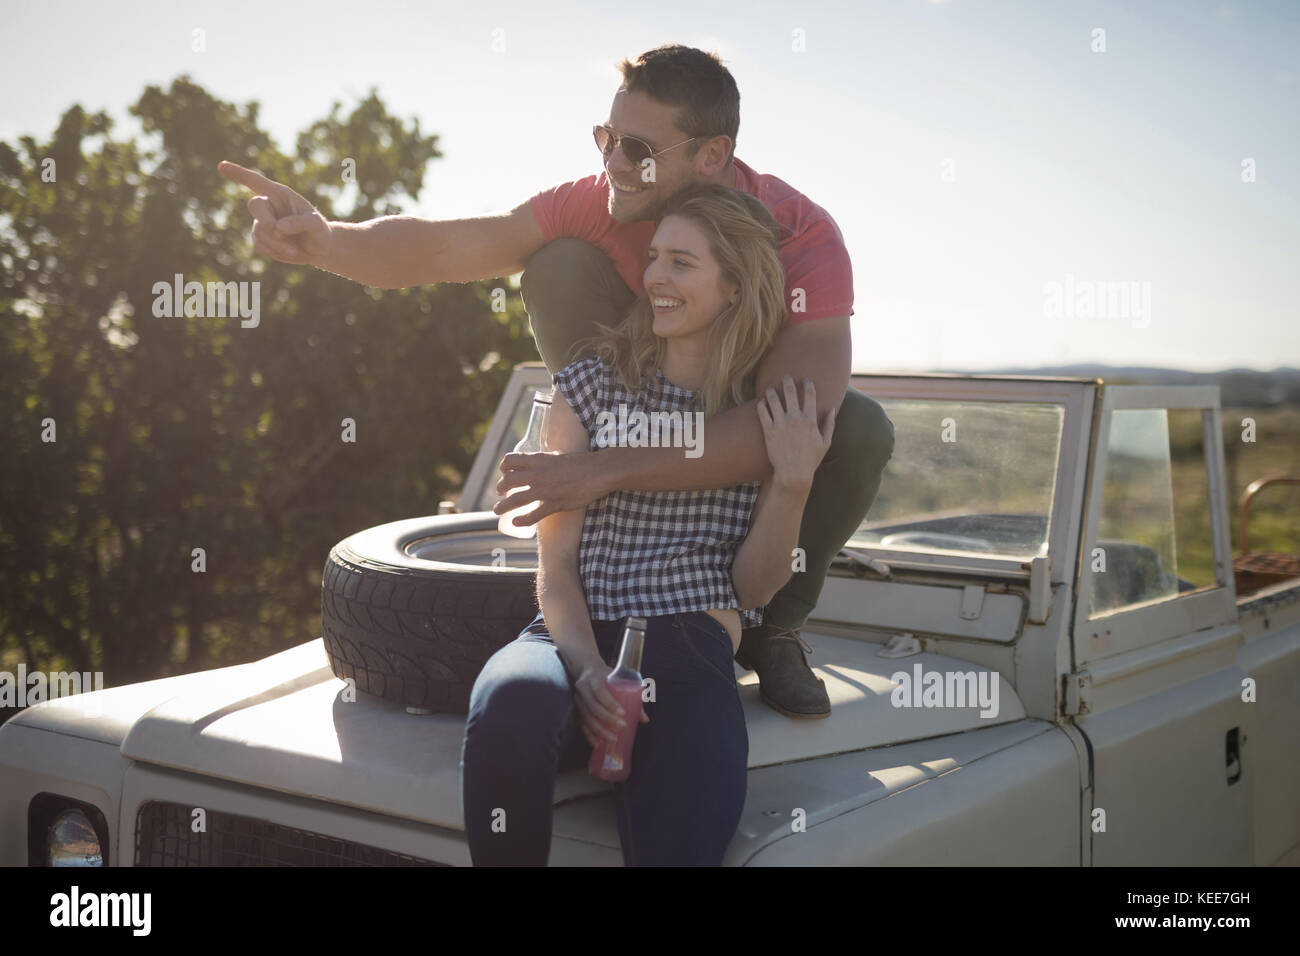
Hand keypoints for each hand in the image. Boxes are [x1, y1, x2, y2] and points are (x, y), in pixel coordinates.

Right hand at [218, 160, 332, 266]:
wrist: (317, 248)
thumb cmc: (318, 230)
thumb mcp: (316, 224)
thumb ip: (300, 223)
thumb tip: (278, 228)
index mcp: (279, 194)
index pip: (256, 181)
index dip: (239, 174)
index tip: (221, 165)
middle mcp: (268, 205)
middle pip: (255, 205)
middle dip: (266, 221)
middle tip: (280, 232)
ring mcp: (262, 222)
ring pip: (259, 231)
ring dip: (278, 244)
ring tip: (295, 250)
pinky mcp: (261, 238)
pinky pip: (260, 245)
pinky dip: (275, 252)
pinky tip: (290, 253)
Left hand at [494, 449, 606, 526]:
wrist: (598, 472)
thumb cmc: (580, 462)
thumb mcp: (557, 456)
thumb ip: (544, 461)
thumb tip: (537, 463)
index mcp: (537, 460)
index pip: (510, 461)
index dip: (504, 467)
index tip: (505, 472)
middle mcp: (537, 474)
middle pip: (508, 481)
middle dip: (500, 488)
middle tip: (500, 492)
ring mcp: (544, 491)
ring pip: (515, 500)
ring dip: (503, 506)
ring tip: (498, 510)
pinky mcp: (554, 504)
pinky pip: (533, 515)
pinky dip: (522, 520)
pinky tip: (516, 522)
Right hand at [573, 662, 648, 748]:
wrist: (587, 671)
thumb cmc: (607, 676)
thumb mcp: (619, 680)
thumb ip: (633, 696)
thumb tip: (644, 719)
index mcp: (594, 678)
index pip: (600, 692)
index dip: (610, 704)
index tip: (623, 713)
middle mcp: (583, 689)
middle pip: (593, 706)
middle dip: (608, 719)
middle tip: (622, 727)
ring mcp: (578, 700)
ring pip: (587, 718)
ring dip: (600, 730)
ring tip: (613, 738)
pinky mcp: (577, 710)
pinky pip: (582, 725)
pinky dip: (590, 736)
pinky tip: (598, 743)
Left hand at [756, 375, 834, 487]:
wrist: (793, 473)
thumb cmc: (810, 459)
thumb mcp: (825, 443)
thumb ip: (829, 424)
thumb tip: (832, 409)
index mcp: (810, 420)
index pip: (809, 395)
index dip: (808, 385)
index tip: (805, 380)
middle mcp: (795, 419)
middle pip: (791, 393)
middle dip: (788, 382)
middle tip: (786, 377)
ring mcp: (781, 424)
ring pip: (774, 400)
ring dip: (772, 391)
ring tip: (771, 389)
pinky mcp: (769, 431)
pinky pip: (763, 413)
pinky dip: (762, 405)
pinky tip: (762, 402)